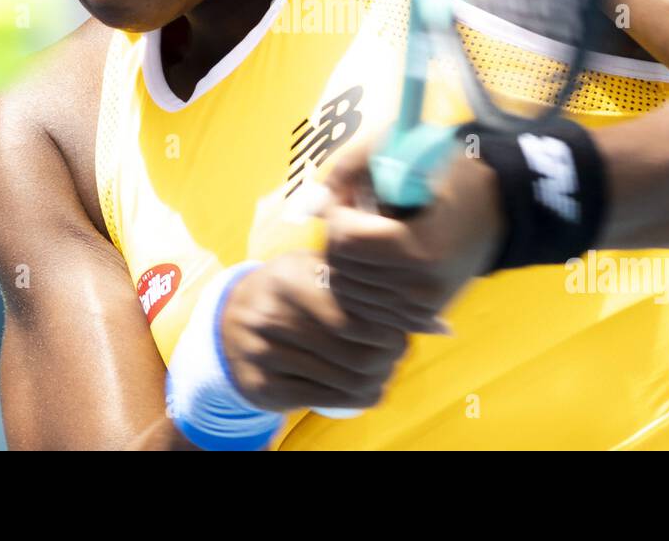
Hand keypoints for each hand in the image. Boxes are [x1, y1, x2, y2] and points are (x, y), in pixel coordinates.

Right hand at [219, 250, 410, 412]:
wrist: (230, 320)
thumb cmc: (291, 289)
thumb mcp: (317, 268)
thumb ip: (367, 284)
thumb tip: (439, 324)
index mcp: (289, 279)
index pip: (357, 314)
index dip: (390, 328)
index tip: (402, 330)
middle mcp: (270, 316)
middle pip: (356, 351)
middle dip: (388, 357)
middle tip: (397, 353)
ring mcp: (262, 354)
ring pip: (345, 379)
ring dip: (377, 380)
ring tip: (384, 370)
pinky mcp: (262, 387)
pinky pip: (323, 400)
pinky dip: (356, 399)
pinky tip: (365, 389)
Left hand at [320, 137, 505, 332]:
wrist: (502, 208)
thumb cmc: (453, 173)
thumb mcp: (409, 150)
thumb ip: (357, 164)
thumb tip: (319, 197)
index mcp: (422, 249)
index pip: (346, 239)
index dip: (339, 211)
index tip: (351, 193)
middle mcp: (421, 288)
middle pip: (341, 266)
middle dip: (339, 233)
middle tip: (357, 209)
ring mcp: (420, 308)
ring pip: (347, 288)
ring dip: (347, 257)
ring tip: (371, 232)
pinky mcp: (419, 317)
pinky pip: (364, 305)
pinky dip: (360, 280)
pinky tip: (378, 257)